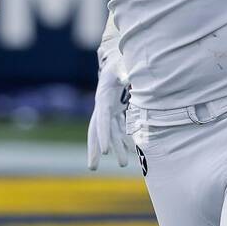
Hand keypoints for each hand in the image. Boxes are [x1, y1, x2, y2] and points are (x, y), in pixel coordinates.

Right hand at [87, 46, 131, 170]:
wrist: (119, 57)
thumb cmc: (120, 61)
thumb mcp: (122, 65)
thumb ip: (125, 72)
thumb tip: (128, 79)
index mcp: (103, 97)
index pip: (101, 120)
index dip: (103, 136)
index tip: (105, 152)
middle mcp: (103, 106)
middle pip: (96, 131)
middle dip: (94, 149)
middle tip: (92, 168)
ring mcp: (110, 109)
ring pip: (110, 133)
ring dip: (116, 147)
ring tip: (124, 164)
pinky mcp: (117, 109)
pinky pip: (120, 127)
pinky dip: (126, 138)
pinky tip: (134, 149)